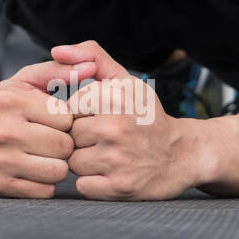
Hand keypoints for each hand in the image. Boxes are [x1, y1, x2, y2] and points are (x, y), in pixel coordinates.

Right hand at [0, 58, 88, 197]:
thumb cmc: (0, 110)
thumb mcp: (22, 83)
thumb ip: (57, 71)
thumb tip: (89, 66)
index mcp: (9, 101)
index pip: (66, 117)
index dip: (63, 121)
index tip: (49, 121)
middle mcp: (1, 130)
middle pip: (64, 146)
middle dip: (62, 144)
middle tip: (46, 140)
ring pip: (58, 171)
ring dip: (55, 165)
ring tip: (40, 156)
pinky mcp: (0, 186)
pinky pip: (45, 191)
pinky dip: (44, 183)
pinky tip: (30, 171)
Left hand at [51, 40, 198, 199]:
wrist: (183, 155)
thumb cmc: (146, 115)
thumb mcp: (125, 80)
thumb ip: (92, 57)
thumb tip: (56, 50)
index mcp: (116, 99)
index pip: (70, 108)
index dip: (82, 115)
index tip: (102, 118)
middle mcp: (117, 128)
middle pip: (69, 135)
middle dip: (82, 138)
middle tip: (106, 140)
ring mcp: (119, 160)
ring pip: (73, 161)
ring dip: (85, 162)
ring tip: (108, 156)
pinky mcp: (120, 188)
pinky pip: (83, 185)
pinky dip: (92, 183)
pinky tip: (111, 174)